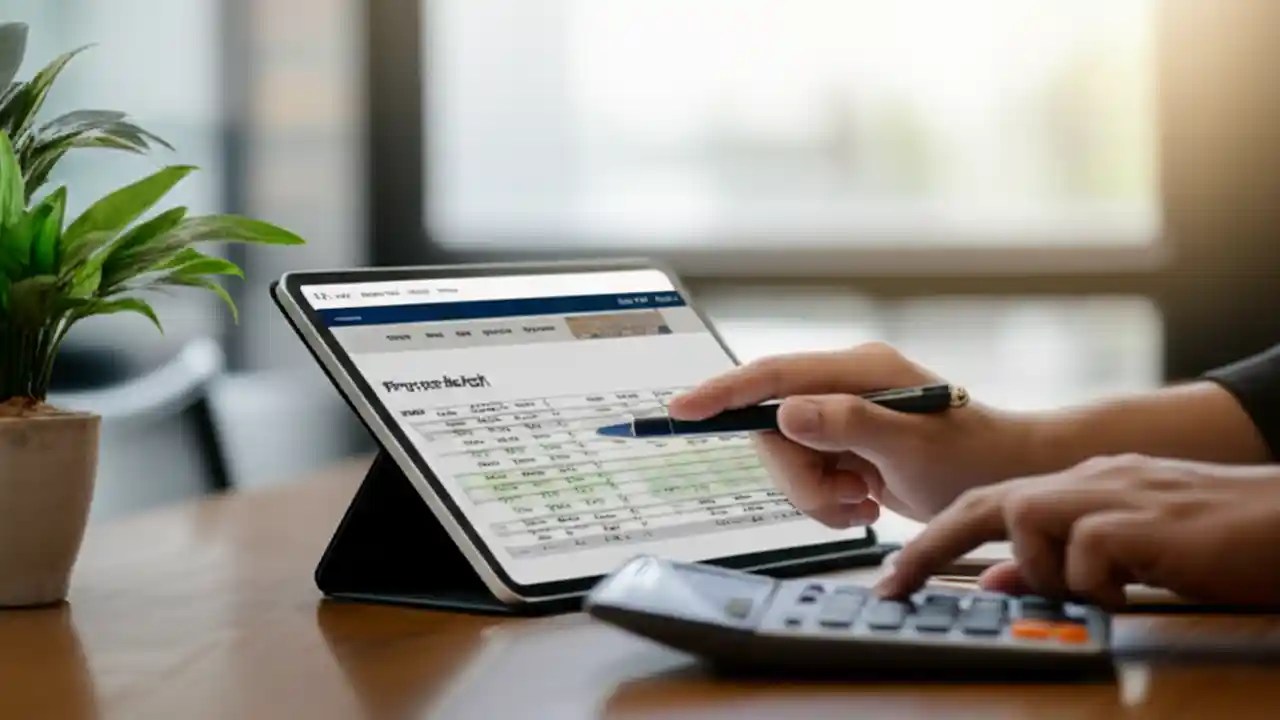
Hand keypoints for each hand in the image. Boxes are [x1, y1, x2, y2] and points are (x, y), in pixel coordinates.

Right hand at [668, 343, 1038, 526]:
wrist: (1003, 480)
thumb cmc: (972, 458)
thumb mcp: (910, 445)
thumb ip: (846, 424)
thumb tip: (785, 412)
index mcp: (858, 370)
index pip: (774, 376)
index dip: (725, 392)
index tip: (684, 410)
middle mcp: (843, 386)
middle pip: (775, 430)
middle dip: (798, 477)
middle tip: (842, 501)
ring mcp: (842, 415)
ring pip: (787, 458)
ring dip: (816, 494)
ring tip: (862, 503)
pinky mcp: (843, 443)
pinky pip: (807, 474)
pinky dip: (827, 500)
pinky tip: (866, 503)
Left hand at [878, 454, 1279, 606]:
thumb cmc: (1214, 539)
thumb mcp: (1125, 554)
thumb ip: (1060, 562)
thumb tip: (995, 584)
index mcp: (1082, 484)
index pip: (991, 502)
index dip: (936, 538)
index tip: (896, 576)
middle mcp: (1091, 479)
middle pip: (989, 501)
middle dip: (935, 544)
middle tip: (899, 582)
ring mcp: (1119, 493)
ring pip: (1027, 516)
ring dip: (1040, 566)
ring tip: (1092, 589)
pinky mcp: (1149, 519)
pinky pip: (1087, 547)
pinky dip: (1093, 580)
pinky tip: (1131, 590)